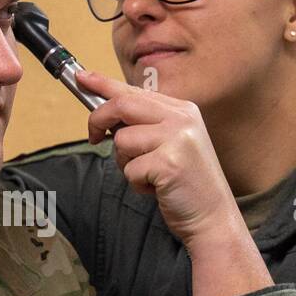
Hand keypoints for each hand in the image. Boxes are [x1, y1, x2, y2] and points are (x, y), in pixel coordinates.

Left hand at [80, 69, 240, 247]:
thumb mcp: (171, 145)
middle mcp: (182, 119)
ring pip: (122, 141)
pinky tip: (157, 188)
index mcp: (183, 110)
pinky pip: (130, 169)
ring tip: (150, 175)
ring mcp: (177, 139)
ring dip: (126, 164)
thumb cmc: (186, 184)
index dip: (104, 84)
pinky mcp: (168, 164)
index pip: (135, 91)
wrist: (213, 217)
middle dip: (98, 120)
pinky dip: (136, 184)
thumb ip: (145, 125)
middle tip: (93, 137)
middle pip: (123, 105)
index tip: (82, 77)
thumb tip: (106, 114)